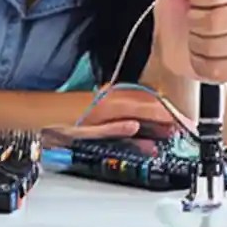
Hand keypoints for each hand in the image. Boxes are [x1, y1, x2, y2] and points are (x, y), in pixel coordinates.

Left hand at [56, 87, 192, 140]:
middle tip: (182, 129)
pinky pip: (132, 100)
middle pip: (150, 101)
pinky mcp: (105, 96)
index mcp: (113, 103)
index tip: (186, 125)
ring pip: (143, 99)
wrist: (40, 112)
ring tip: (168, 127)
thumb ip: (116, 129)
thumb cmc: (60, 123)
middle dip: (168, 115)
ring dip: (157, 112)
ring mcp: (110, 93)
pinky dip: (144, 109)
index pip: (151, 107)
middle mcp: (113, 94)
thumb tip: (138, 127)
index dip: (171, 116)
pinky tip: (146, 120)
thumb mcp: (89, 133)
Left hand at [153, 0, 226, 82]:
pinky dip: (202, 64)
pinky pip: (221, 68)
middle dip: (194, 22)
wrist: (173, 48)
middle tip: (193, 20)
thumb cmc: (178, 11)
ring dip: (196, 44)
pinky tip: (204, 56)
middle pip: (218, 20)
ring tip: (198, 38)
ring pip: (217, 47)